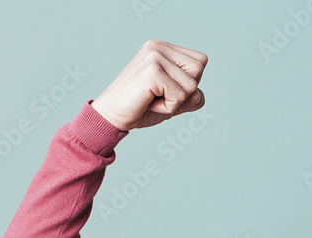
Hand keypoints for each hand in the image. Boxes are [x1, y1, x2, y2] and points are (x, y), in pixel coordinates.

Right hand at [90, 40, 207, 131]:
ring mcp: (154, 56)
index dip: (188, 82)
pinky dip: (168, 107)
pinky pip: (180, 96)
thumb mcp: (174, 101)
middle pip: (198, 70)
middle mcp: (158, 47)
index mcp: (163, 48)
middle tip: (158, 94)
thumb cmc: (141, 107)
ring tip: (152, 98)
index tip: (164, 88)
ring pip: (191, 85)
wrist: (112, 116)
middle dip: (184, 91)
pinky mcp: (152, 71)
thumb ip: (192, 97)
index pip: (200, 61)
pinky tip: (149, 102)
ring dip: (175, 101)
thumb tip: (198, 95)